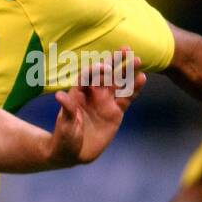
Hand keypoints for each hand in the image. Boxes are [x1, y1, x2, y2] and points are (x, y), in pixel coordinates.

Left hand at [48, 48, 145, 166]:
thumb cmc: (64, 137)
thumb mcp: (64, 124)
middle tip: (126, 49)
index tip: (104, 68)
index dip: (95, 70)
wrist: (73, 153)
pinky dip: (134, 90)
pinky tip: (142, 79)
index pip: (87, 77)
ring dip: (128, 73)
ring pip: (119, 84)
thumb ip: (66, 109)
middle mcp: (93, 94)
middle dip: (115, 62)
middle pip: (105, 75)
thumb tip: (59, 95)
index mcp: (78, 93)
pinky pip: (126, 99)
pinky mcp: (116, 112)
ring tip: (138, 60)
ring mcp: (106, 102)